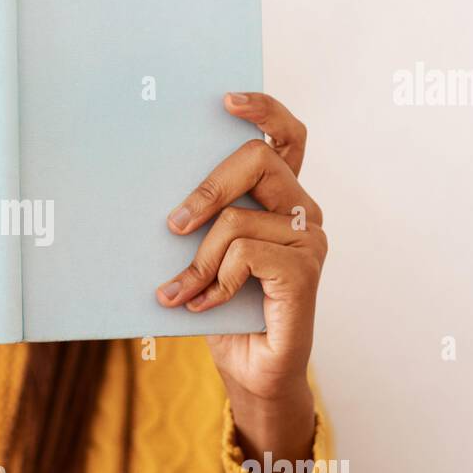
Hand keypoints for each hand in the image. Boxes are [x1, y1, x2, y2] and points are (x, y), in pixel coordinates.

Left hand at [155, 93, 325, 462]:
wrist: (251, 373)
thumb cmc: (225, 310)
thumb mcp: (205, 254)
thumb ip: (202, 219)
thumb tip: (162, 193)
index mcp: (283, 199)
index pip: (288, 136)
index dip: (264, 110)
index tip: (226, 99)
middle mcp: (305, 212)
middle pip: (258, 159)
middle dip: (206, 187)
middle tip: (173, 224)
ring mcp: (310, 241)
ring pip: (237, 219)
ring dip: (199, 260)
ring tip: (182, 291)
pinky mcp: (305, 271)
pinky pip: (244, 254)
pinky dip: (214, 282)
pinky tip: (204, 304)